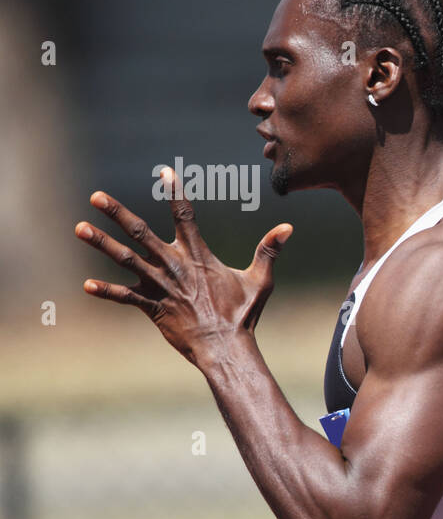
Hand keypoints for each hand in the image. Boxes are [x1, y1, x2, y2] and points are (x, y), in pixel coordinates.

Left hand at [75, 166, 292, 366]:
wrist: (225, 347)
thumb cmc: (243, 314)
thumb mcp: (260, 280)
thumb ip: (269, 251)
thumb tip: (288, 227)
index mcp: (199, 256)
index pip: (185, 215)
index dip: (174, 191)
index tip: (165, 171)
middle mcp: (175, 266)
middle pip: (140, 233)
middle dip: (117, 214)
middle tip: (95, 197)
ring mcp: (160, 286)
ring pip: (125, 260)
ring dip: (101, 243)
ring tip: (78, 227)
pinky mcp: (152, 308)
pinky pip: (125, 297)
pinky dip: (107, 291)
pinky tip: (86, 285)